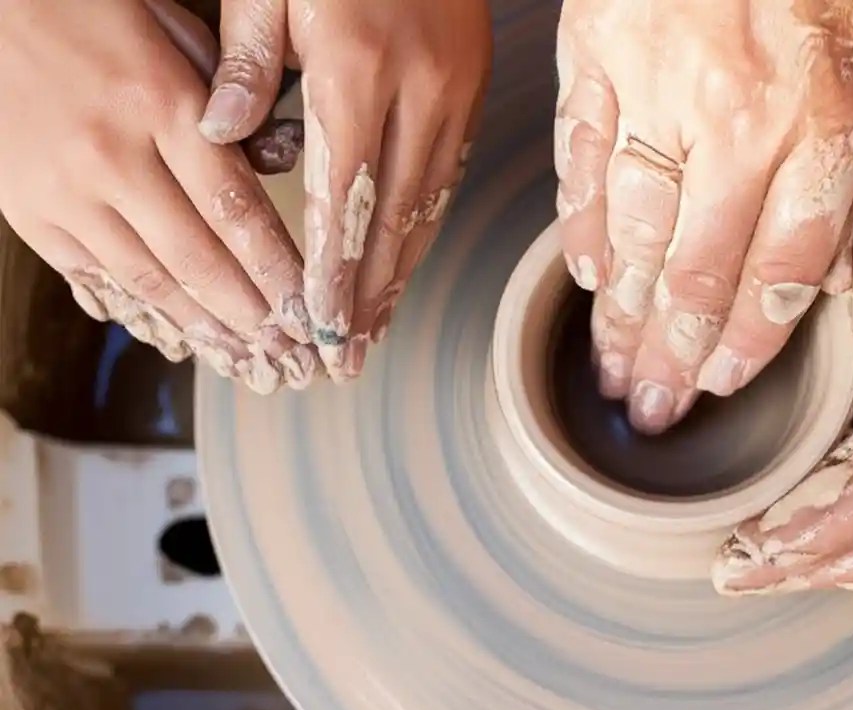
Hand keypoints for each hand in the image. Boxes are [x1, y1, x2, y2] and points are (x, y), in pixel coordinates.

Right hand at [0, 0, 316, 392]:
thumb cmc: (91, 9)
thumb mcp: (175, 31)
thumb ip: (229, 99)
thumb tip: (280, 160)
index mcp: (163, 105)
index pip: (237, 210)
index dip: (279, 272)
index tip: (313, 312)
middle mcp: (113, 156)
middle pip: (199, 259)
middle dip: (253, 317)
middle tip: (293, 358)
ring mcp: (63, 190)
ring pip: (147, 280)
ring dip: (204, 329)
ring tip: (247, 362)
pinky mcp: (25, 210)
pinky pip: (91, 276)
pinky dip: (139, 313)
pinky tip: (177, 339)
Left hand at [198, 0, 492, 378]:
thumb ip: (249, 58)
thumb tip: (227, 134)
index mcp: (361, 67)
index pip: (346, 194)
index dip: (333, 267)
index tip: (321, 322)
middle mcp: (418, 90)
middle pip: (394, 217)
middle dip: (368, 293)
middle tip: (347, 353)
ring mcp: (454, 90)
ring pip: (427, 202)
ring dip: (399, 270)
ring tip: (375, 325)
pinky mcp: (472, 84)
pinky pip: (446, 172)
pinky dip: (423, 224)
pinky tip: (404, 258)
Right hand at [555, 0, 852, 433]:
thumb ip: (851, 162)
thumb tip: (818, 269)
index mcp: (828, 116)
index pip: (782, 267)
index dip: (747, 341)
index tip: (722, 383)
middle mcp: (740, 115)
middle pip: (698, 271)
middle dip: (672, 358)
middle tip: (651, 412)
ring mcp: (659, 86)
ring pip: (635, 232)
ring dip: (622, 315)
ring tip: (613, 369)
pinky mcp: (598, 54)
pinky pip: (584, 163)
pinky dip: (582, 227)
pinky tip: (587, 276)